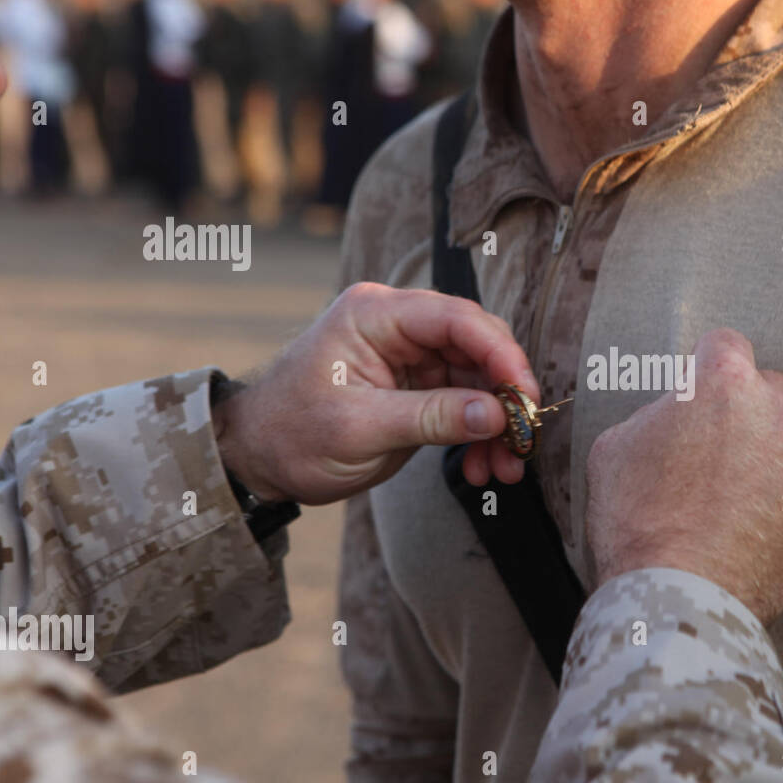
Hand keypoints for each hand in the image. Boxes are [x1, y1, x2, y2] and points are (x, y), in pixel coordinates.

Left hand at [213, 282, 540, 503]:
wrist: (258, 458)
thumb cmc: (291, 435)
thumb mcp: (361, 430)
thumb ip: (432, 417)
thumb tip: (498, 414)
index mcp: (375, 315)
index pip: (456, 319)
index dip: (500, 354)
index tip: (525, 396)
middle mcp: (398, 325)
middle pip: (477, 345)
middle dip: (505, 394)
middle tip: (524, 437)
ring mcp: (411, 354)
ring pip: (479, 378)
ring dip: (497, 423)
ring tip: (506, 468)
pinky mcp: (419, 385)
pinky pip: (466, 402)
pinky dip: (480, 435)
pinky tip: (484, 467)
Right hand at [585, 328, 782, 624]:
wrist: (678, 598)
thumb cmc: (636, 521)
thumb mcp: (616, 446)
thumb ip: (659, 413)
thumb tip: (675, 415)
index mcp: (724, 380)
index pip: (724, 345)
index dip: (704, 371)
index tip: (695, 397)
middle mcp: (778, 408)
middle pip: (766, 391)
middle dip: (742, 413)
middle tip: (709, 456)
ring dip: (764, 458)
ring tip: (726, 503)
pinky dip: (781, 500)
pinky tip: (747, 528)